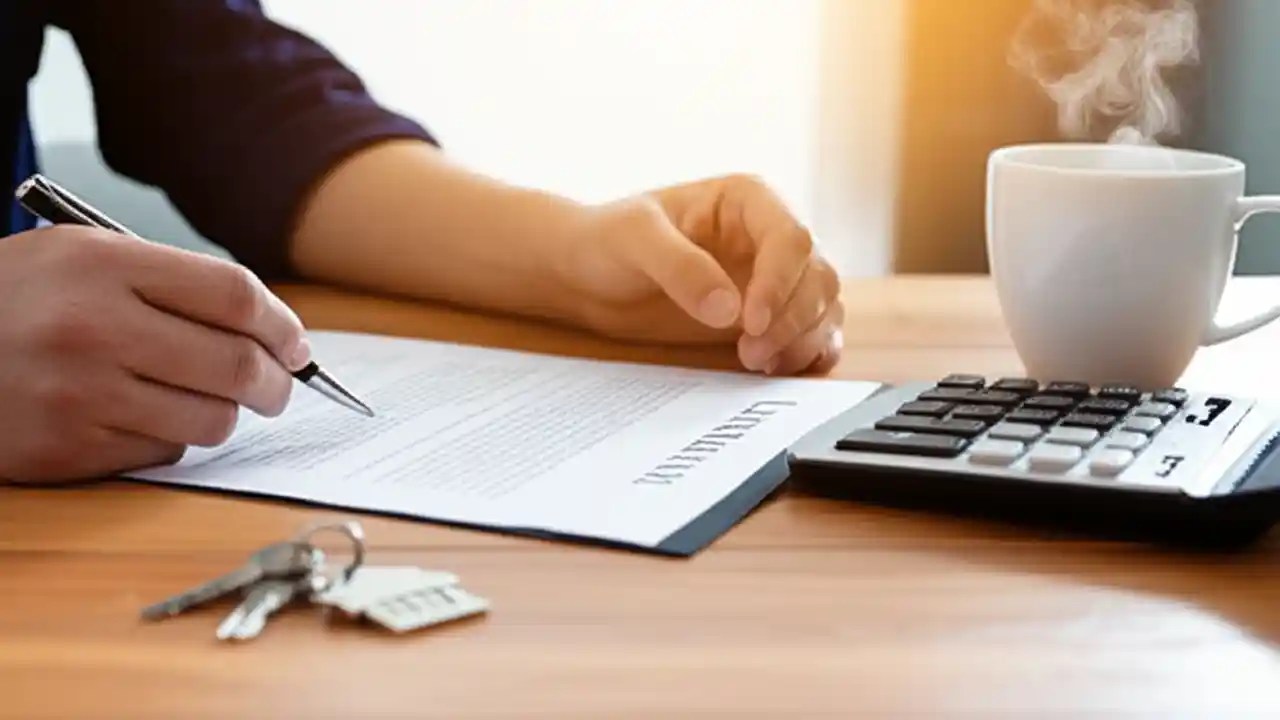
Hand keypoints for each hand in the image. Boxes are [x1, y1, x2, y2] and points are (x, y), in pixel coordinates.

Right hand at [0, 227, 309, 481]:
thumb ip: (170, 282)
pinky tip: (147, 417)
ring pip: (211, 418)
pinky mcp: (67, 451)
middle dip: (277, 381)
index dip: (282, 325)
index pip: (234, 296)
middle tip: (280, 385)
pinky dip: (174, 437)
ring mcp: (78, 394)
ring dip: (228, 414)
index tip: (295, 344)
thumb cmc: (15, 302)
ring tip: (212, 400)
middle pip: (236, 363)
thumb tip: (269, 329)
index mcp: (101, 264)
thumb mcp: (79, 258)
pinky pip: (165, 450)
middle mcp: (92, 327)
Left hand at [562, 174, 842, 374]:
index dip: (780, 282)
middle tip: (750, 354)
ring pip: (823, 307)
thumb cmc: (609, 240)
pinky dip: (806, 353)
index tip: (750, 322)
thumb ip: (681, 268)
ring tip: (755, 362)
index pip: (791, 238)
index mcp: (749, 201)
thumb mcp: (634, 241)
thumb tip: (729, 310)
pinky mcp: (769, 316)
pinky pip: (813, 333)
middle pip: (817, 276)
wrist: (589, 275)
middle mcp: (771, 236)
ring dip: (802, 339)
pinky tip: (776, 368)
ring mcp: (774, 278)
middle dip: (793, 319)